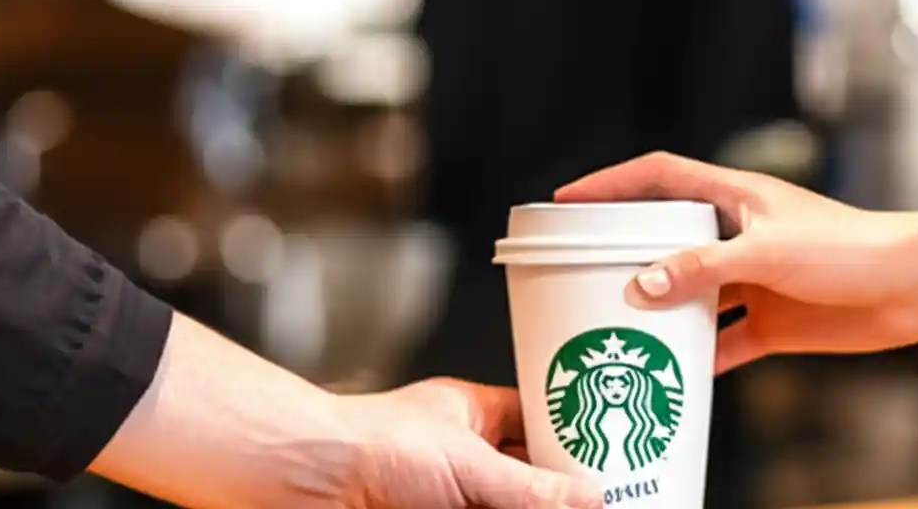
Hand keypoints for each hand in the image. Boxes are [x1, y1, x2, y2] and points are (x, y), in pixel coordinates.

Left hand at [337, 378, 601, 508]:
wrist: (304, 486)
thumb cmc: (366, 447)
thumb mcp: (467, 467)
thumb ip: (532, 489)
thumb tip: (591, 496)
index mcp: (475, 417)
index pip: (542, 424)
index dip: (576, 441)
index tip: (613, 462)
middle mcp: (465, 459)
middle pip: (533, 479)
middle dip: (564, 492)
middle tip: (606, 497)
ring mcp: (450, 496)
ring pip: (510, 503)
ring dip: (544, 505)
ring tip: (584, 507)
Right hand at [556, 152, 917, 370]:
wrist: (913, 289)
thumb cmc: (851, 249)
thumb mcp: (769, 251)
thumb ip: (703, 266)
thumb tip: (642, 284)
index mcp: (735, 197)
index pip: (660, 176)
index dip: (612, 183)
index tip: (568, 201)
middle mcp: (738, 234)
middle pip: (666, 235)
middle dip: (625, 252)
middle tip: (580, 271)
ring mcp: (753, 278)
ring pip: (689, 291)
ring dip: (659, 309)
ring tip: (616, 326)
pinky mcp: (772, 320)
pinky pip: (723, 340)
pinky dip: (700, 356)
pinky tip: (675, 375)